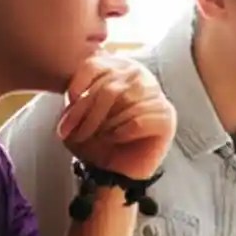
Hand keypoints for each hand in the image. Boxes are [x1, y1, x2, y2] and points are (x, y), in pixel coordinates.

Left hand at [57, 56, 175, 179]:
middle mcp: (141, 76)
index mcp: (117, 67)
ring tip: (98, 136)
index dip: (77, 85)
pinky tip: (116, 138)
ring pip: (125, 102)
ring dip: (104, 124)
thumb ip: (75, 99)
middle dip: (86, 114)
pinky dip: (121, 132)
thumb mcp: (78, 116)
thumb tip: (76, 97)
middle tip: (74, 134)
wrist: (116, 169)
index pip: (94, 66)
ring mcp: (157, 96)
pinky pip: (138, 121)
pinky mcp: (166, 118)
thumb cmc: (97, 138)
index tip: (69, 107)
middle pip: (108, 87)